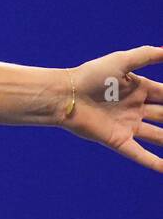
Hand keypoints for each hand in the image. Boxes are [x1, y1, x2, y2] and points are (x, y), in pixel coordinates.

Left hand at [61, 45, 162, 171]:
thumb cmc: (89, 76)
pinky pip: (140, 154)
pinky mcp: (117, 140)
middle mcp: (136, 108)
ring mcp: (128, 125)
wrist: (65, 96)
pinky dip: (154, 162)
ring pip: (159, 136)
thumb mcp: (122, 62)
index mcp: (138, 90)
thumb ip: (148, 55)